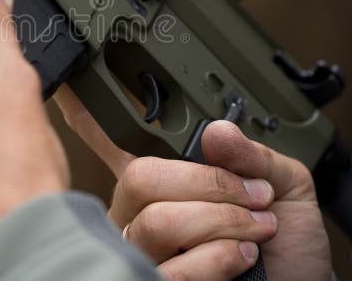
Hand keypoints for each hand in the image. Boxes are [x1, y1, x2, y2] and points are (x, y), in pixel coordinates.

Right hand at [54, 85, 330, 279]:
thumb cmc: (285, 246)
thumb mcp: (283, 186)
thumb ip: (254, 156)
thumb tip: (216, 132)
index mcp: (164, 182)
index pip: (114, 144)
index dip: (85, 117)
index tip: (66, 88)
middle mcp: (141, 216)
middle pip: (138, 176)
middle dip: (206, 182)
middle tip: (249, 195)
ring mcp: (143, 254)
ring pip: (157, 221)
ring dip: (221, 221)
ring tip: (254, 231)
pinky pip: (173, 268)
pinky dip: (218, 258)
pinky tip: (240, 260)